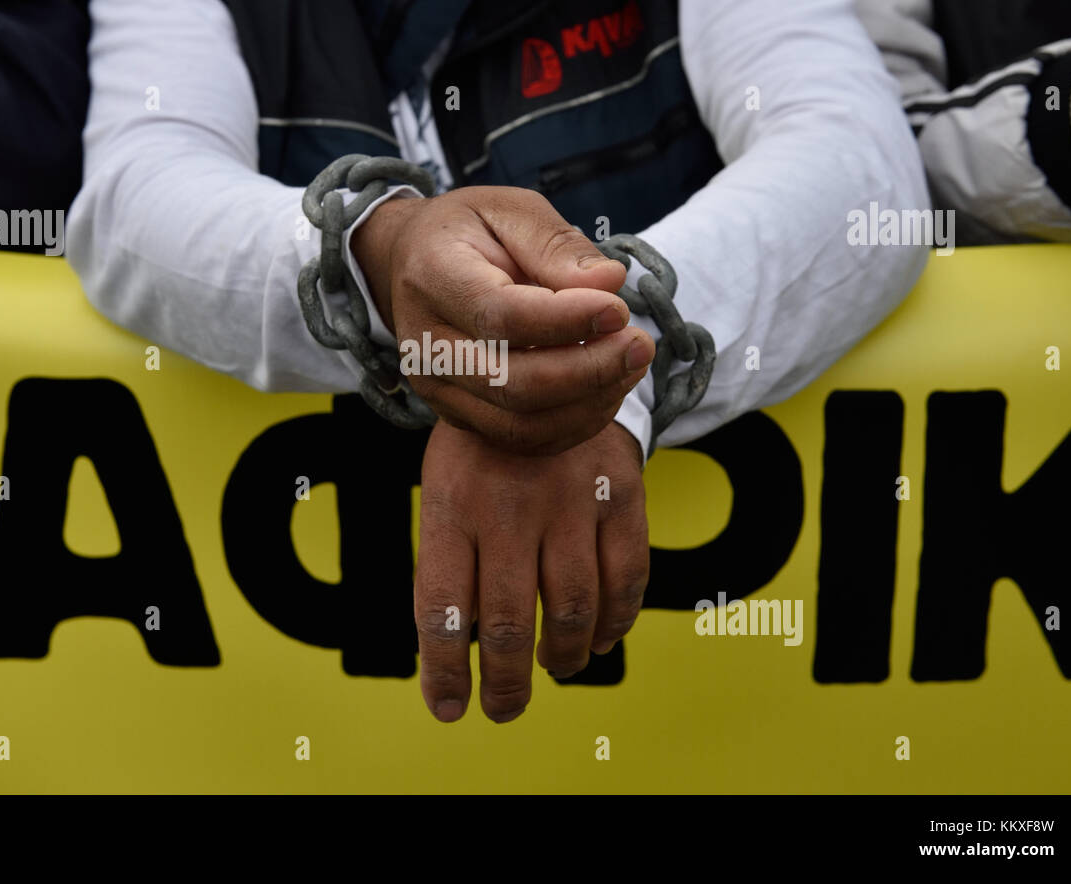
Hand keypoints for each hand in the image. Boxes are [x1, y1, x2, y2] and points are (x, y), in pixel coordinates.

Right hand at [351, 187, 653, 454]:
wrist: (411, 263)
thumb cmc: (468, 231)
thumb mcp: (511, 210)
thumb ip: (557, 245)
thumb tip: (609, 283)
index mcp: (434, 278)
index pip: (501, 317)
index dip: (567, 321)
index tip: (618, 310)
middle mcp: (427, 345)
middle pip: (513, 384)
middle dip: (589, 372)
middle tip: (640, 344)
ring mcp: (438, 389)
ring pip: (520, 425)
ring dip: (588, 404)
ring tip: (629, 366)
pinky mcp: (457, 415)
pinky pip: (521, 439)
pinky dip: (574, 424)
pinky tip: (605, 389)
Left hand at [414, 419, 648, 722]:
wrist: (548, 362)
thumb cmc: (484, 447)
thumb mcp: (444, 487)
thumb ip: (446, 561)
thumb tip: (449, 655)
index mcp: (453, 505)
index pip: (443, 609)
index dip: (444, 671)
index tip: (449, 708)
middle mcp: (510, 506)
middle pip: (510, 623)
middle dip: (507, 684)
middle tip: (504, 709)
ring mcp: (571, 499)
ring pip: (573, 609)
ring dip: (565, 656)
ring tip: (557, 668)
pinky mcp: (622, 493)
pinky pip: (628, 577)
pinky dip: (617, 621)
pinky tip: (603, 638)